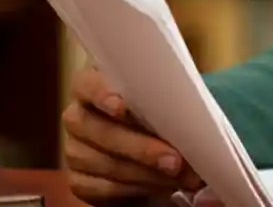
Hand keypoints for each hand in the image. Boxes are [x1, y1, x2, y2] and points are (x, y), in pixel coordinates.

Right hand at [62, 65, 204, 201]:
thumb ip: (172, 98)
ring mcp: (75, 149)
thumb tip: (197, 116)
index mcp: (96, 84)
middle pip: (98, 129)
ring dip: (144, 173)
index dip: (101, 93)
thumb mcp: (169, 100)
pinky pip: (103, 188)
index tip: (122, 106)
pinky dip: (135, 189)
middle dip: (140, 147)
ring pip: (103, 162)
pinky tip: (160, 186)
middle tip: (174, 160)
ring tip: (178, 176)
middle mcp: (79, 115)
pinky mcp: (79, 180)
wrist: (154, 149)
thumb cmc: (163, 114)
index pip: (87, 84)